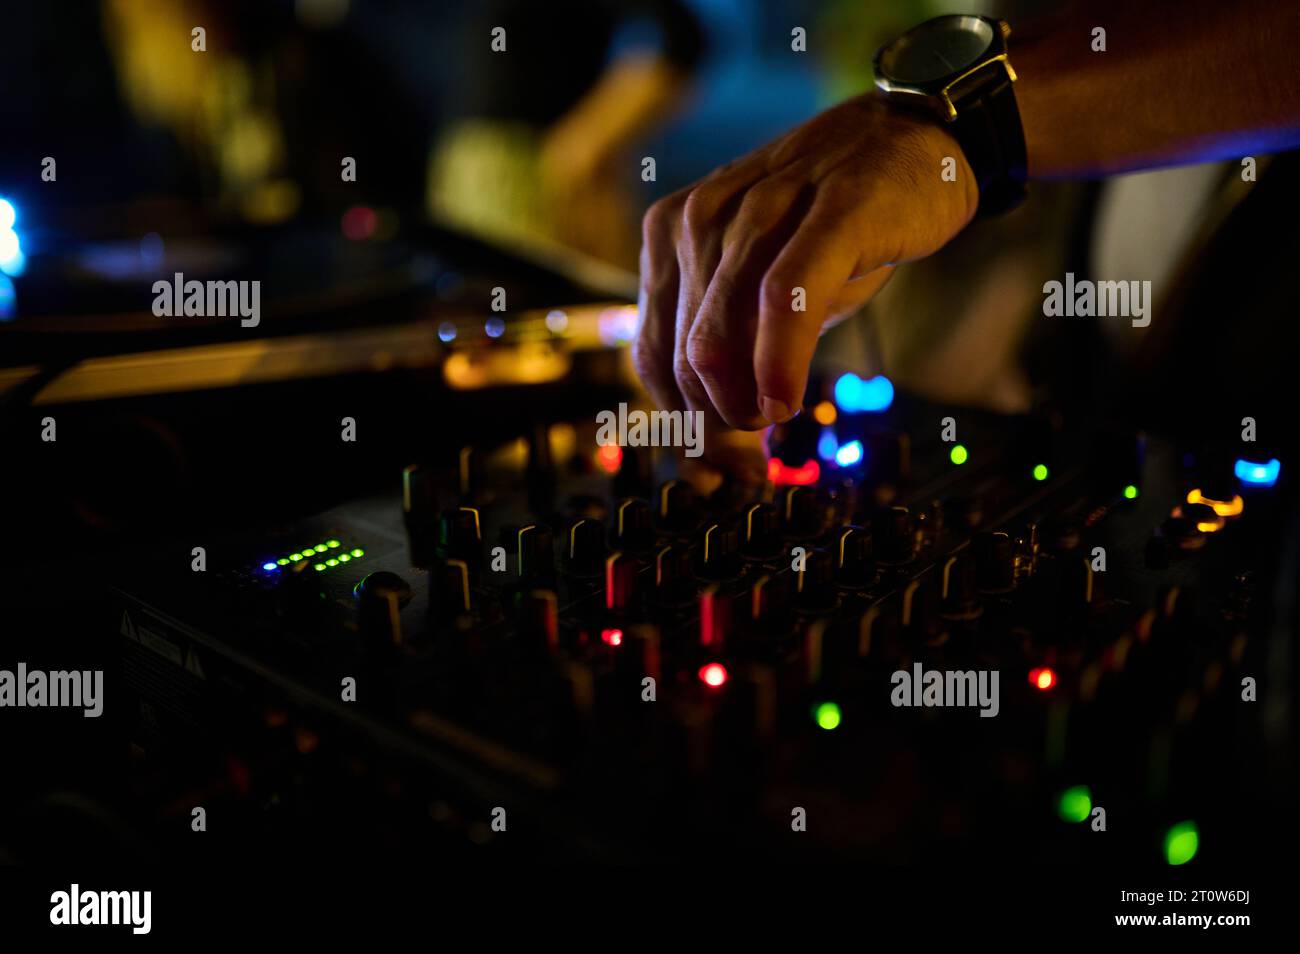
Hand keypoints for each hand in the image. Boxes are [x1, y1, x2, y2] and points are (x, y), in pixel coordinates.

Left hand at [633, 93, 979, 431]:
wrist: (917, 139)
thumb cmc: (835, 223)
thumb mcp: (766, 284)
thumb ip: (730, 340)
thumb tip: (712, 428)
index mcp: (673, 234)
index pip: (654, 353)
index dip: (682, 420)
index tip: (719, 450)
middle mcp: (700, 220)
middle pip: (683, 359)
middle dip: (716, 421)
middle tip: (756, 443)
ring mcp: (760, 210)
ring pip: (718, 339)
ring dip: (744, 404)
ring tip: (775, 417)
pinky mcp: (828, 212)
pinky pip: (783, 302)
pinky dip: (779, 364)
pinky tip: (785, 400)